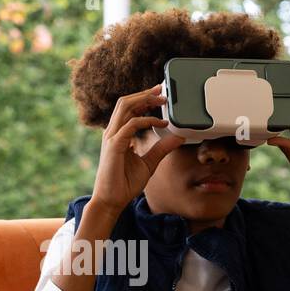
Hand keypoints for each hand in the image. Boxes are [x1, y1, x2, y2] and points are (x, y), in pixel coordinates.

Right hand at [90, 83, 183, 212]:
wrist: (111, 200)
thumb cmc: (125, 183)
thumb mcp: (149, 163)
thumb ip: (161, 148)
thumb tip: (177, 137)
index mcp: (118, 134)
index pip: (129, 108)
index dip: (143, 98)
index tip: (160, 95)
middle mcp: (113, 132)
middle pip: (126, 102)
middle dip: (145, 94)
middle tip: (162, 90)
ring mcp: (112, 137)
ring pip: (125, 107)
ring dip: (144, 100)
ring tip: (162, 100)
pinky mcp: (114, 146)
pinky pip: (130, 125)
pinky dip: (146, 120)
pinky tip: (160, 122)